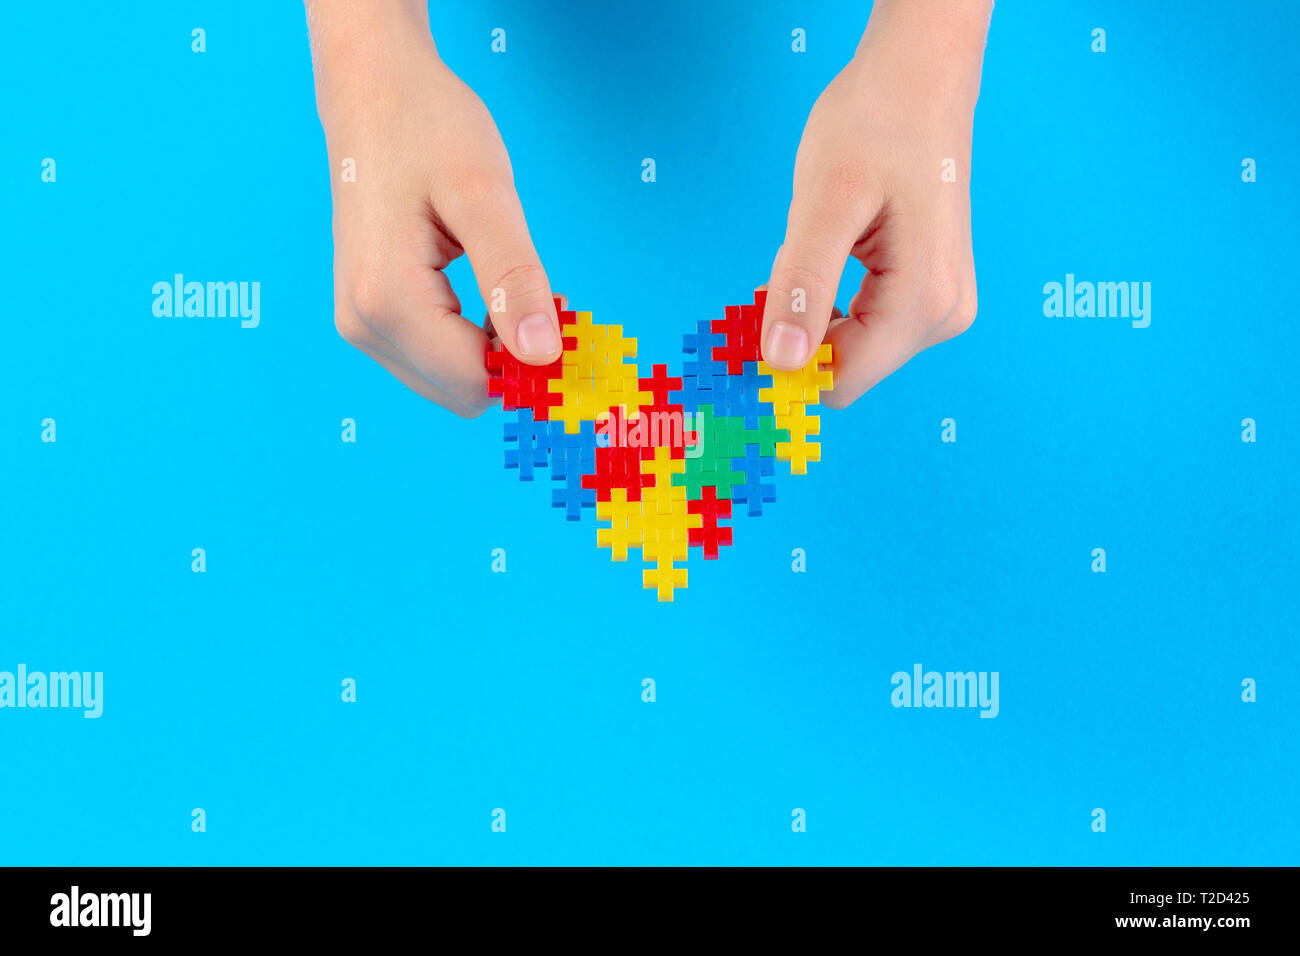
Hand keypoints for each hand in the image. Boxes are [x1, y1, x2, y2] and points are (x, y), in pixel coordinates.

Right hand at [306, 0, 560, 416]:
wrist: (372, 89)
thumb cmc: (426, 126)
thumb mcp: (485, 193)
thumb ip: (514, 276)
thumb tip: (544, 355)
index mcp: (387, 300)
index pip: (475, 384)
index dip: (530, 365)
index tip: (564, 315)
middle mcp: (363, 325)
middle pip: (462, 393)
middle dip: (512, 358)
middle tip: (543, 294)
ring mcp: (360, 324)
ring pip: (450, 383)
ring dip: (493, 348)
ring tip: (511, 280)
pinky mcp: (369, 316)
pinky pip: (435, 359)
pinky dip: (473, 338)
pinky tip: (489, 290)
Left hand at [760, 0, 990, 407]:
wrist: (918, 79)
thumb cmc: (874, 124)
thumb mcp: (824, 201)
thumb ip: (804, 285)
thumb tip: (782, 362)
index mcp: (925, 302)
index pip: (840, 380)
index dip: (784, 366)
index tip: (742, 335)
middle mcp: (944, 315)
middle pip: (845, 367)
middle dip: (797, 331)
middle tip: (774, 270)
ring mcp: (941, 305)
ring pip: (849, 347)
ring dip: (808, 313)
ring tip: (806, 248)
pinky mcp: (927, 292)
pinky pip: (862, 324)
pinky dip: (824, 304)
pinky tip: (816, 258)